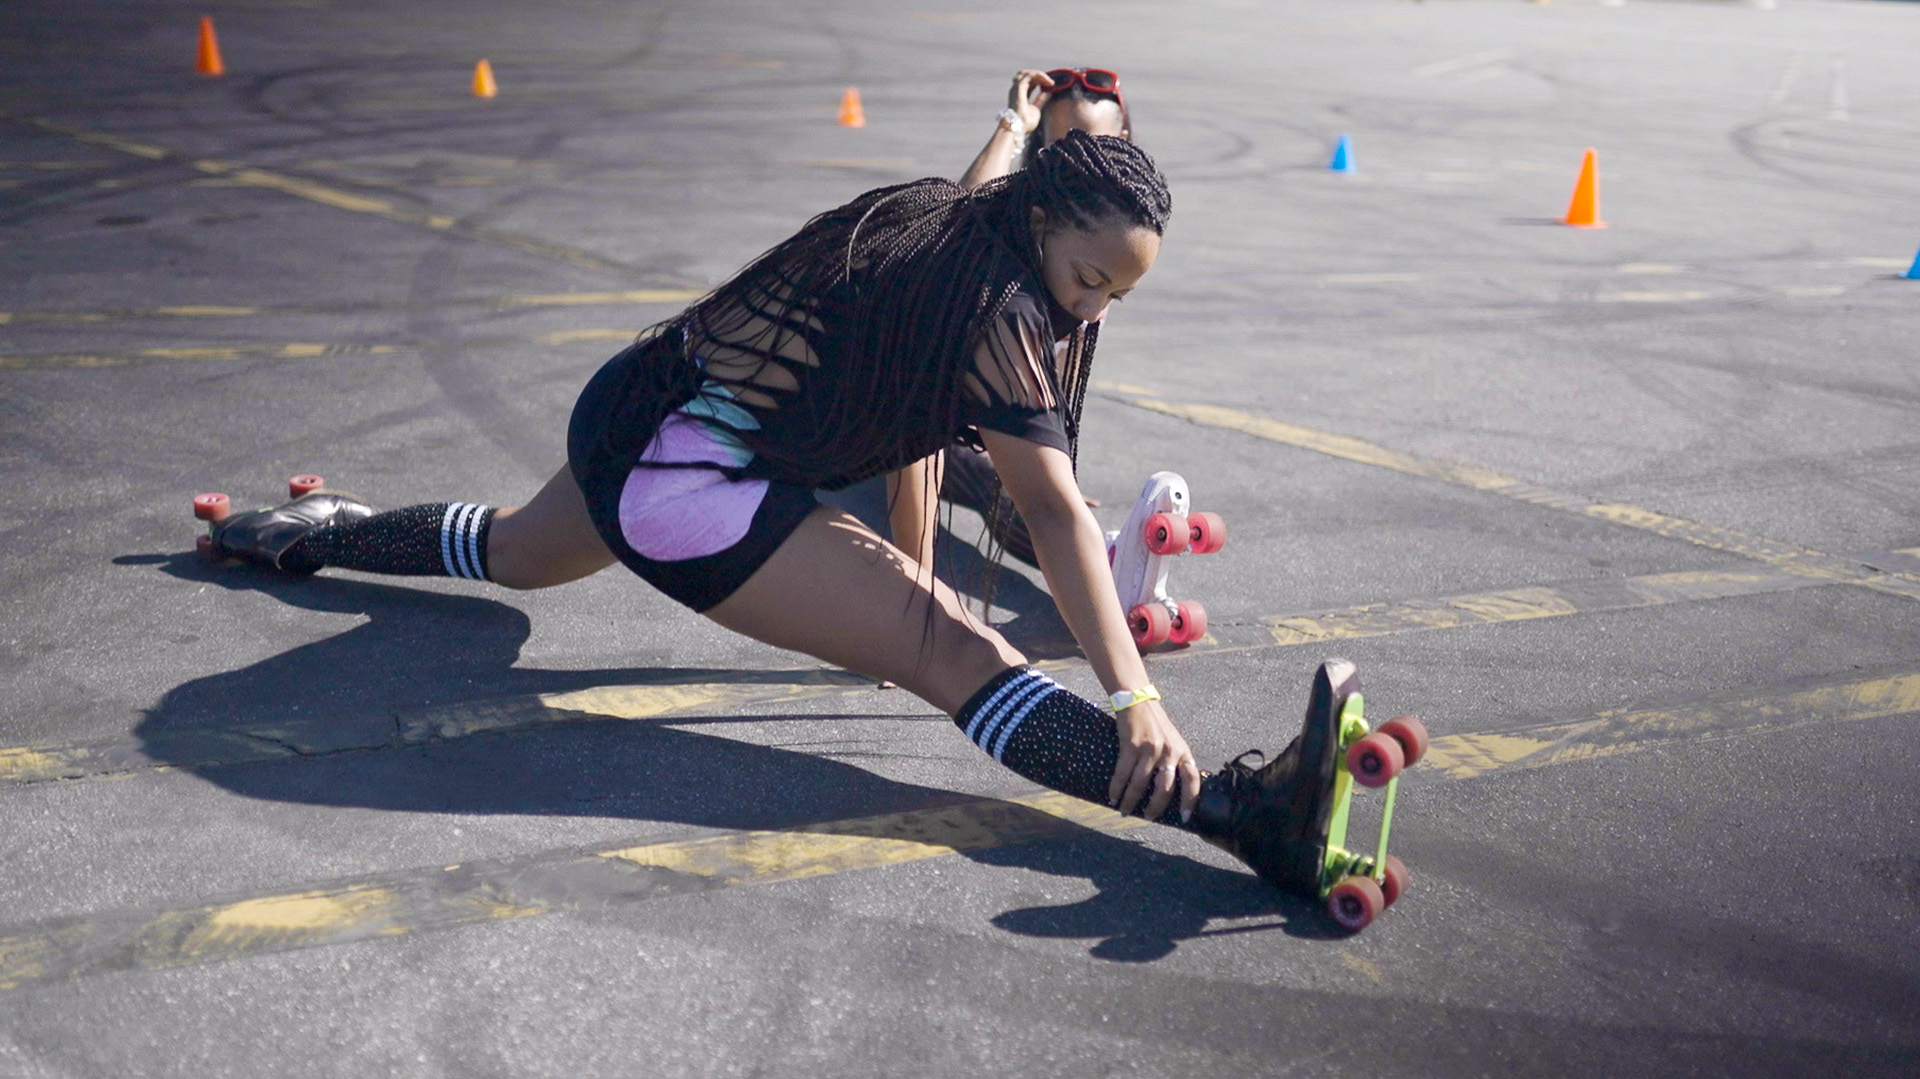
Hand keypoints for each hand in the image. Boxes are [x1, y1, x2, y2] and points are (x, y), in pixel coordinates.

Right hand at [1007, 68, 1055, 132]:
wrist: (1018, 128)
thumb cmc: (1025, 123)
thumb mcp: (1036, 109)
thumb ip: (1041, 100)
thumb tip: (1049, 93)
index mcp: (1021, 95)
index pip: (1030, 82)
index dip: (1040, 80)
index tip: (1051, 84)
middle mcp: (1017, 90)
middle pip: (1027, 75)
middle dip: (1040, 76)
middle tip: (1050, 82)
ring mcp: (1016, 88)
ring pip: (1027, 73)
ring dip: (1039, 74)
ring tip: (1049, 81)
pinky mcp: (1018, 88)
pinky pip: (1029, 75)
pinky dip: (1039, 76)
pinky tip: (1047, 81)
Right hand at [1108, 698, 1201, 822]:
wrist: (1137, 701)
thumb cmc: (1156, 724)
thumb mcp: (1173, 741)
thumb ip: (1176, 761)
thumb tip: (1173, 790)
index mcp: (1183, 752)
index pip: (1192, 781)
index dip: (1189, 801)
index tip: (1184, 817)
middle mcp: (1169, 752)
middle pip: (1164, 788)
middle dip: (1155, 807)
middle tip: (1148, 817)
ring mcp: (1150, 749)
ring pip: (1141, 784)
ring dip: (1131, 801)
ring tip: (1124, 810)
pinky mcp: (1131, 746)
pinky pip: (1123, 773)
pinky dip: (1117, 788)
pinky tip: (1113, 796)